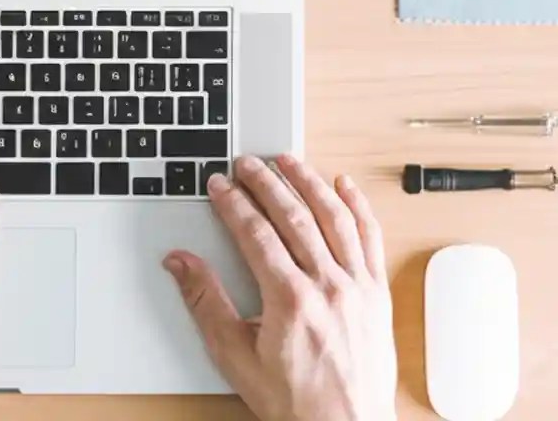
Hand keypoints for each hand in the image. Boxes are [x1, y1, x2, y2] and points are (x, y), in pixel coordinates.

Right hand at [164, 155, 396, 420]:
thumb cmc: (294, 401)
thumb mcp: (235, 356)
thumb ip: (205, 303)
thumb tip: (180, 264)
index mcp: (290, 300)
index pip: (256, 234)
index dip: (233, 204)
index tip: (219, 185)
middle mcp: (329, 286)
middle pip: (295, 216)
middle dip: (266, 183)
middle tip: (246, 164)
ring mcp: (358, 287)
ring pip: (335, 218)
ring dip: (310, 183)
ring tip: (289, 161)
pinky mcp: (377, 294)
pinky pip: (370, 238)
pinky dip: (358, 207)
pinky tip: (345, 187)